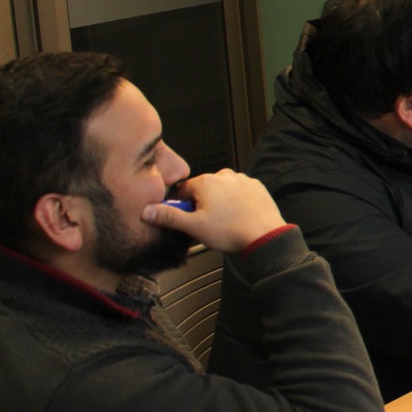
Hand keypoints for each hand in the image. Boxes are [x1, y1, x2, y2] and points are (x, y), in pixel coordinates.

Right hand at [141, 170, 286, 252]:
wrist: (265, 235)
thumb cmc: (230, 231)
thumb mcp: (193, 226)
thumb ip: (169, 216)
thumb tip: (147, 211)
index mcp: (205, 182)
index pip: (183, 190)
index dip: (181, 206)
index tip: (185, 218)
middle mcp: (224, 176)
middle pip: (203, 189)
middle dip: (201, 204)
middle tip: (206, 223)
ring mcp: (242, 180)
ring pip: (221, 190)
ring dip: (219, 202)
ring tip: (224, 222)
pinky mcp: (256, 187)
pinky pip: (239, 192)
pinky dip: (236, 202)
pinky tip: (237, 216)